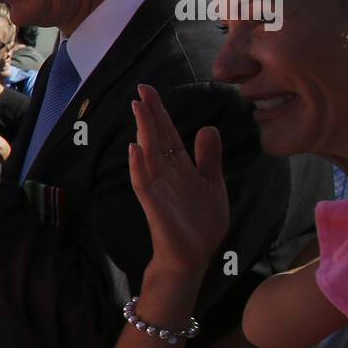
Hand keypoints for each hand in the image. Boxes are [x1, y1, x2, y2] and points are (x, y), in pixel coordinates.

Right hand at [128, 84, 228, 272]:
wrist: (193, 258)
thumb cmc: (200, 225)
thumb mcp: (212, 185)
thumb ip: (208, 158)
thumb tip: (207, 127)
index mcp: (180, 167)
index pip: (168, 134)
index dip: (160, 112)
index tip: (149, 90)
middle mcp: (166, 174)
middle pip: (156, 138)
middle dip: (150, 114)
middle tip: (141, 89)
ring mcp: (158, 189)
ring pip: (148, 154)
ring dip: (143, 131)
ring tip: (138, 108)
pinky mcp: (154, 206)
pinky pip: (143, 183)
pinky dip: (138, 166)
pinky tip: (134, 149)